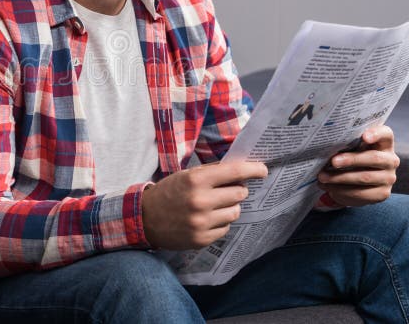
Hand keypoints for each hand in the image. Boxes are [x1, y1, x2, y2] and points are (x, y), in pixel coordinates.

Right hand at [141, 161, 267, 249]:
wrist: (145, 218)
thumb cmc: (168, 192)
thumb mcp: (186, 176)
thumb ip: (212, 172)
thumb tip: (240, 169)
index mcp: (196, 180)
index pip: (234, 172)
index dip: (253, 170)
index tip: (263, 170)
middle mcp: (200, 201)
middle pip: (239, 194)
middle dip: (237, 191)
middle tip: (226, 191)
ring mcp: (202, 223)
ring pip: (235, 212)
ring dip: (229, 208)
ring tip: (213, 207)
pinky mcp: (202, 239)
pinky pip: (225, 229)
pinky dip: (219, 223)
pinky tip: (205, 220)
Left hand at [318, 125, 399, 206]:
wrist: (355, 184)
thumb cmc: (351, 159)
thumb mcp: (350, 149)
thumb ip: (346, 144)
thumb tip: (325, 146)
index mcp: (384, 143)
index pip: (386, 134)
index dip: (376, 134)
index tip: (364, 136)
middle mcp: (390, 160)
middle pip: (374, 157)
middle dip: (351, 159)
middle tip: (333, 161)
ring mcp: (389, 178)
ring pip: (365, 177)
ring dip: (340, 177)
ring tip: (322, 177)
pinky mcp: (382, 194)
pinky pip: (361, 193)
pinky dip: (341, 190)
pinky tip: (328, 187)